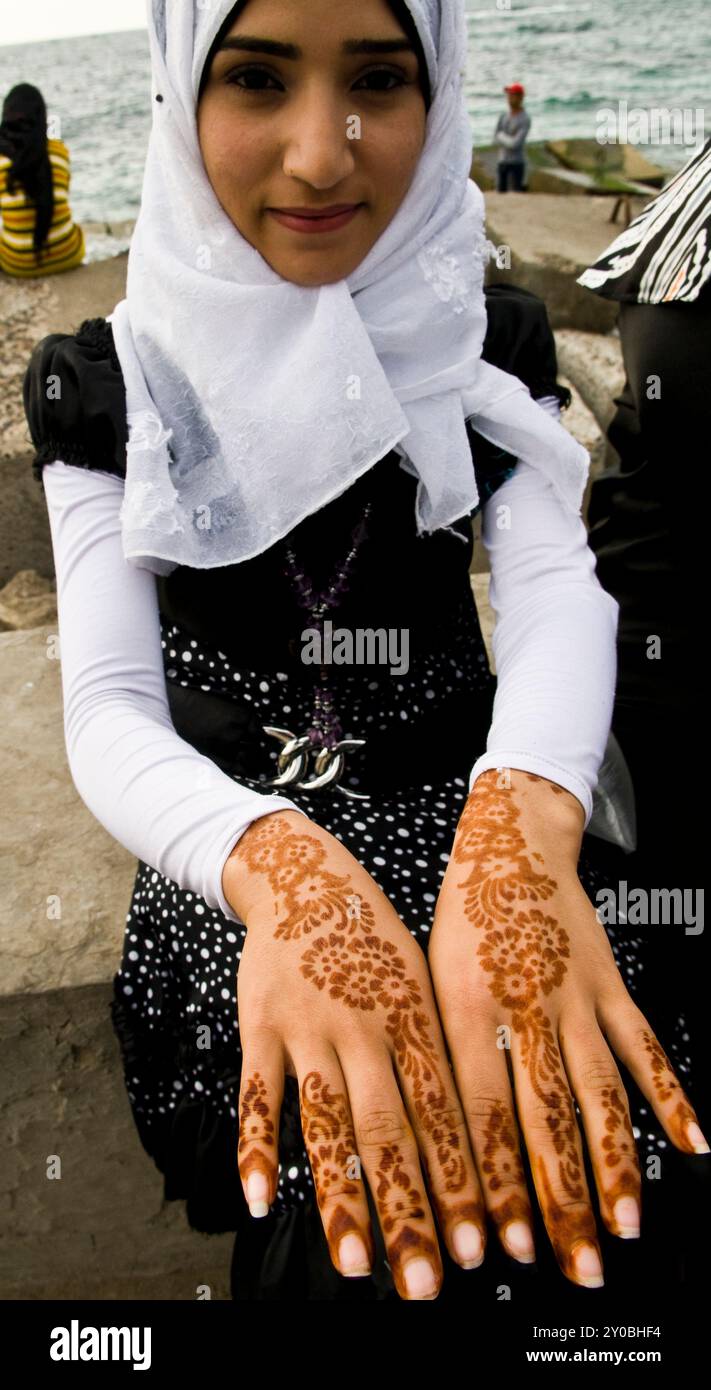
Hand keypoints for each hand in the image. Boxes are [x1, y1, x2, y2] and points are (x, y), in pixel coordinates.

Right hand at [222, 809, 486, 1299]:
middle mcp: (368, 1027)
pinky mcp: (259, 1024)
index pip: (447, 1116)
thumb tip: (470, 1148)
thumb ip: (437, 1059)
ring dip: (341, 1199)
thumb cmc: (377, 941)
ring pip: (326, 1125)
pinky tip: (261, 1200)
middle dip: (411, 1215)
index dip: (464, 1186)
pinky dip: (255, 1148)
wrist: (307, 876)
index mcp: (417, 1019)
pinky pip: (256, 1094)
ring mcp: (309, 1027)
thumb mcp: (423, 984)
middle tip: (426, 1284)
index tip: (481, 1249)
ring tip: (353, 1264)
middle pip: (391, 1134)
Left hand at [428, 769, 707, 1288]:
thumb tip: (432, 1150)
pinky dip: (673, 1097)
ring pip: (599, 1093)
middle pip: (543, 1119)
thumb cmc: (457, 921)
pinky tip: (694, 1145)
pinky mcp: (612, 983)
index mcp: (463, 1009)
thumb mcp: (425, 985)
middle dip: (555, 1201)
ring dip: (614, 1167)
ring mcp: (574, 995)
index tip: (496, 1247)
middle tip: (566, 1264)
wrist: (508, 844)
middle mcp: (522, 1005)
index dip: (490, 1186)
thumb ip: (436, 1061)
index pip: (480, 1115)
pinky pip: (647, 1046)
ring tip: (623, 1227)